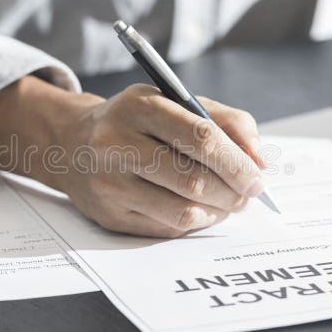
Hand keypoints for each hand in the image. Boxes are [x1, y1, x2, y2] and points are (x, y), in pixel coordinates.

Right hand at [0, 77, 264, 237]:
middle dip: (232, 192)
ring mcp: (110, 183)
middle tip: (248, 195)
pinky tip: (199, 210)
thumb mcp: (176, 103)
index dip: (237, 162)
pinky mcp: (110, 215)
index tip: (258, 177)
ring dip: (217, 211)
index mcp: (140, 107)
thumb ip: (226, 122)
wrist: (71, 145)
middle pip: (193, 179)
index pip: (200, 137)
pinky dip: (194, 222)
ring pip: (182, 210)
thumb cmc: (136, 123)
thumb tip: (260, 160)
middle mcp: (118, 144)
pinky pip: (166, 228)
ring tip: (228, 203)